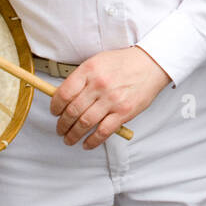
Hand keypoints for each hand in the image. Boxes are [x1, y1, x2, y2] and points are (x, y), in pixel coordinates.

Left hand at [50, 46, 171, 148]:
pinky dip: (92, 141)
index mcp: (89, 70)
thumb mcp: (97, 61)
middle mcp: (99, 85)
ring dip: (73, 135)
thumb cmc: (124, 63)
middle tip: (60, 129)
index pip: (63, 93)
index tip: (54, 112)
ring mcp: (112, 100)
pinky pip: (103, 132)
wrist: (150, 64)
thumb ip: (81, 78)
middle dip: (62, 125)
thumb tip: (64, 97)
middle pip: (72, 111)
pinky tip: (87, 144)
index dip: (55, 107)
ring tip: (69, 139)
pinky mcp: (124, 112)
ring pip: (84, 124)